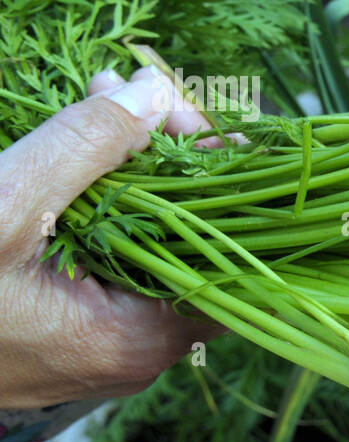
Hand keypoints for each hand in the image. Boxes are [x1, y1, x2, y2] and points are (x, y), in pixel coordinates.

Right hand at [0, 68, 220, 408]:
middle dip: (171, 158)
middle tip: (138, 91)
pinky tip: (76, 147)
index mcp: (139, 339)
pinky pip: (109, 255)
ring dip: (134, 169)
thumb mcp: (3, 206)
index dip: (224, 179)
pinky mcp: (67, 325)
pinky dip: (101, 198)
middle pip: (195, 242)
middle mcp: (135, 350)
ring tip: (109, 99)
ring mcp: (100, 340)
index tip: (189, 112)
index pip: (232, 253)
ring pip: (151, 243)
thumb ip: (87, 148)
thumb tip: (156, 90)